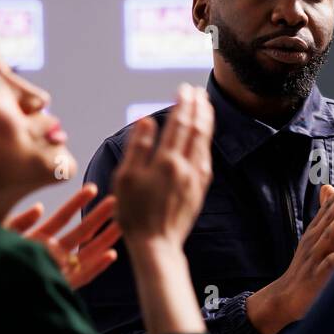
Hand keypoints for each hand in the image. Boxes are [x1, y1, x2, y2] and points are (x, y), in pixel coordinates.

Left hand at [4, 184, 121, 288]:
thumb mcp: (1, 236)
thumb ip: (20, 222)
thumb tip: (39, 208)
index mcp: (37, 241)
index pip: (62, 220)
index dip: (76, 205)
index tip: (91, 190)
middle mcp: (50, 255)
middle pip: (80, 233)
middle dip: (98, 217)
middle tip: (115, 201)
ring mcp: (57, 269)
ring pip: (87, 252)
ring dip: (104, 238)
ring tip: (121, 223)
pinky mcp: (60, 285)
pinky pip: (83, 277)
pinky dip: (98, 267)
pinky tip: (111, 254)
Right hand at [113, 83, 213, 245]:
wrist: (157, 245)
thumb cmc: (134, 213)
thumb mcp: (127, 179)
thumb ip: (138, 148)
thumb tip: (148, 121)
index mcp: (167, 161)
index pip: (179, 124)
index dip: (183, 104)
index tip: (184, 88)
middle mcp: (186, 167)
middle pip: (196, 129)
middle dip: (198, 107)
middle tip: (198, 91)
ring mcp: (196, 179)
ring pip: (204, 143)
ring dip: (206, 121)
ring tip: (205, 106)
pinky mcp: (199, 190)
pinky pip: (206, 159)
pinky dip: (206, 142)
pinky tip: (204, 138)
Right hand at [246, 172, 333, 333]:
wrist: (286, 296)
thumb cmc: (305, 266)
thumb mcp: (311, 238)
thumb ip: (322, 215)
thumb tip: (328, 188)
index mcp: (315, 232)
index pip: (329, 208)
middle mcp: (314, 241)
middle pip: (330, 216)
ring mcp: (315, 257)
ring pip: (330, 235)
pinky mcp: (317, 275)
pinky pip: (331, 263)